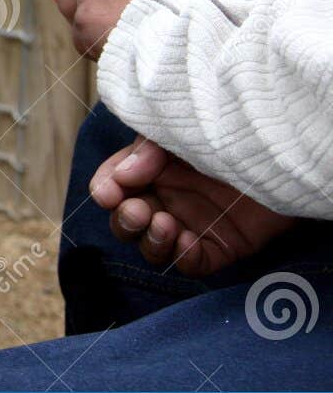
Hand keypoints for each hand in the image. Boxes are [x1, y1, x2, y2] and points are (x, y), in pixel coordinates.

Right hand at [89, 136, 294, 275]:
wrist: (287, 148)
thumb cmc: (230, 130)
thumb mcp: (180, 131)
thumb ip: (147, 151)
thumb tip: (120, 178)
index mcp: (152, 167)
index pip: (112, 183)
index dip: (104, 189)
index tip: (108, 192)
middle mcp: (168, 197)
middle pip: (126, 221)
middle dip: (125, 220)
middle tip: (138, 211)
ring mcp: (193, 223)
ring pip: (153, 247)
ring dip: (151, 240)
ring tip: (166, 225)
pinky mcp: (222, 246)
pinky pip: (193, 263)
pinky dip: (184, 257)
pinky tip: (188, 242)